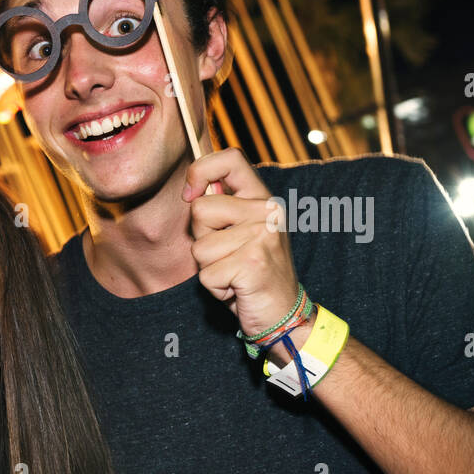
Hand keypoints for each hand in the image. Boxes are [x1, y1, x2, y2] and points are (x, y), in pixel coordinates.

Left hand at [184, 148, 302, 338]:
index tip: (190, 195)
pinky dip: (215, 288)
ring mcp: (263, 236)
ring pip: (199, 248)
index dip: (200, 171)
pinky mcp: (252, 262)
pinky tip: (236, 288)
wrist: (283, 314)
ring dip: (208, 268)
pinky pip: (206, 274)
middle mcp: (268, 211)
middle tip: (227, 256)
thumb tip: (192, 191)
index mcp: (263, 199)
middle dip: (201, 239)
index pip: (230, 159)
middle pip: (199, 210)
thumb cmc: (252, 273)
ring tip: (234, 273)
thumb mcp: (241, 233)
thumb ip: (222, 209)